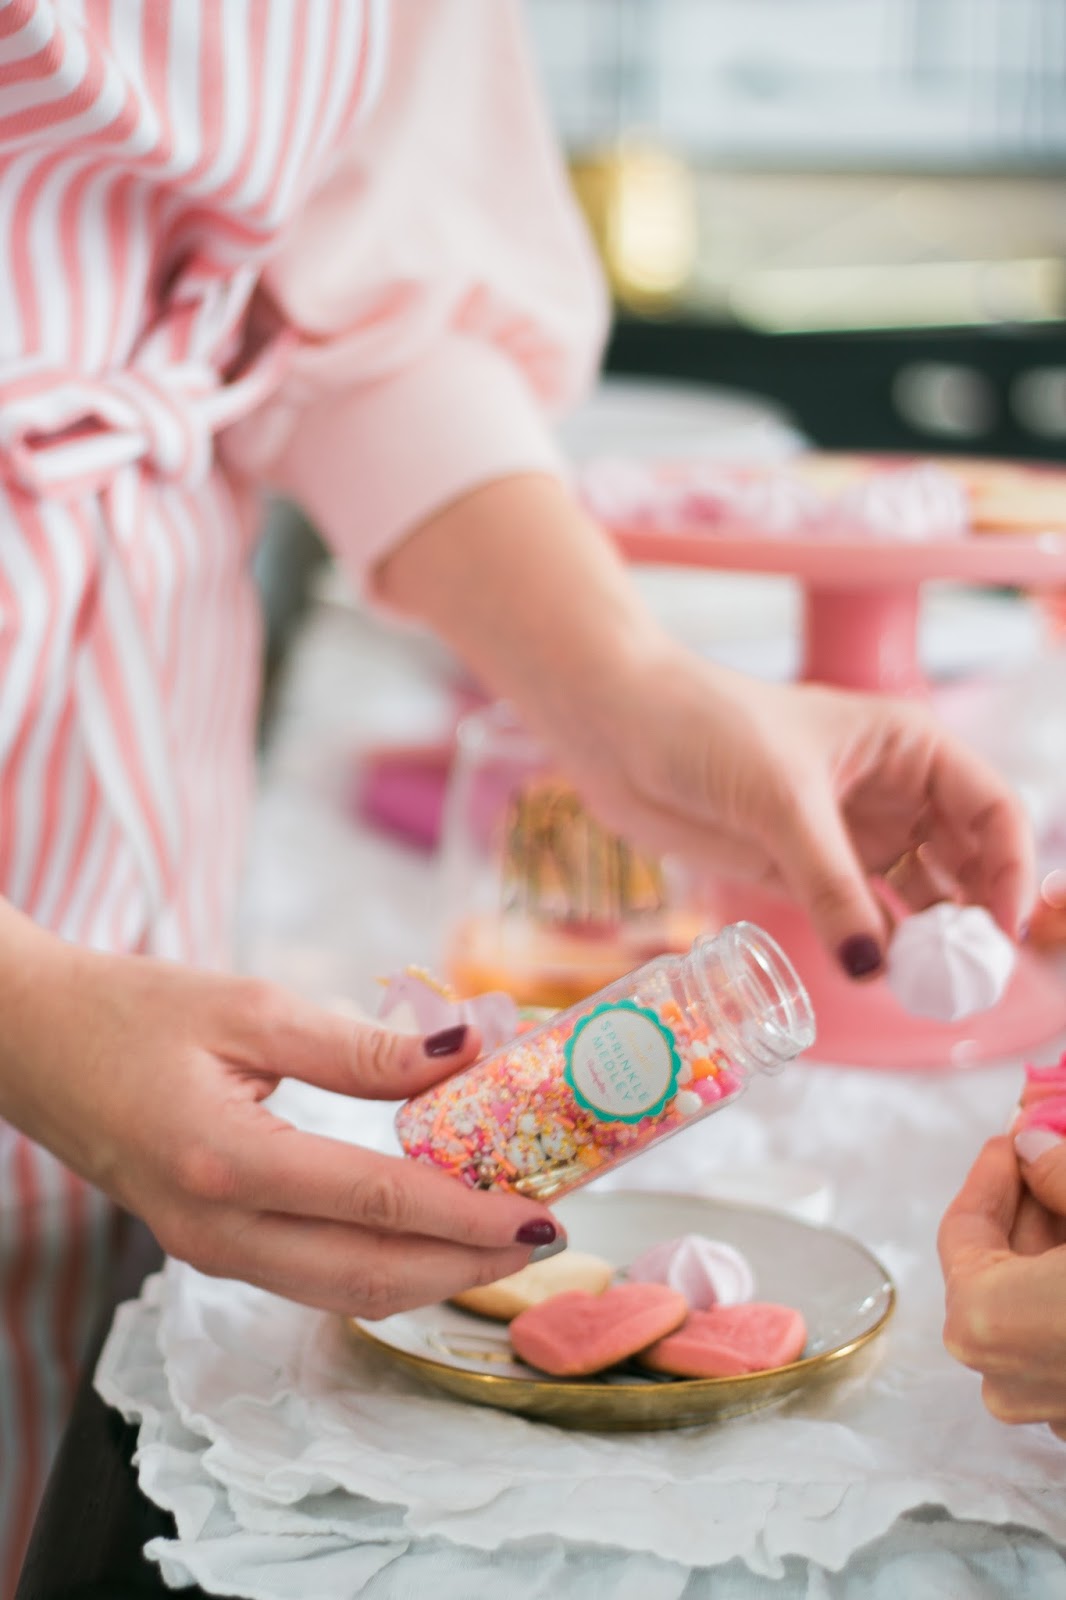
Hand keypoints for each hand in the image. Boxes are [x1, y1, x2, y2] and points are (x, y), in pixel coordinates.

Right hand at [0, 914, 559, 1316]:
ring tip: (502, 1235)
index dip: (468, 1216)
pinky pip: (312, 1276)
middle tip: (545, 1233)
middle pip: (370, 1276)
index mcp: (226, 1162)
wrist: (33, 1043)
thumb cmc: (132, 1012)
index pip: (377, 1205)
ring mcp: (209, 1249)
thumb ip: (360, 1045)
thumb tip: (463, 1050)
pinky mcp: (211, 1246)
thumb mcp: (251, 1007)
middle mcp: (217, 1229)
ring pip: (343, 1289)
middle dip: (468, 1265)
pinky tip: (428, 1227)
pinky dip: (384, 1261)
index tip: (541, 1212)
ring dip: (432, 1272)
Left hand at [564, 643, 1031, 977]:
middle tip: (972, 977)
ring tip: (936, 988)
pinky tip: (881, 974)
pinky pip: (857, 916)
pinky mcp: (796, 869)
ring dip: (931, 939)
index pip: (990, 809)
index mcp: (905, 746)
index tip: (1001, 929)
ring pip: (916, 895)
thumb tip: (872, 963)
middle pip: (963, 860)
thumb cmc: (704, 724)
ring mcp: (843, 834)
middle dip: (976, 915)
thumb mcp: (780, 798)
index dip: (1008, 868)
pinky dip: (875, 946)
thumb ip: (829, 881)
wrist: (615, 725)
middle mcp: (886, 792)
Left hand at [938, 1135, 1065, 1434]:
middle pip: (997, 1267)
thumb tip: (1032, 1148)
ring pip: (1031, 1306)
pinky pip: (1060, 1342)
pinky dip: (1064, 1295)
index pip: (966, 1226)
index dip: (994, 1174)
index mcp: (984, 1318)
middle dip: (1027, 1208)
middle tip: (1050, 1156)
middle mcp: (1001, 1376)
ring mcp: (1048, 1410)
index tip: (1017, 1136)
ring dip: (1050, 1250)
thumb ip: (1059, 1174)